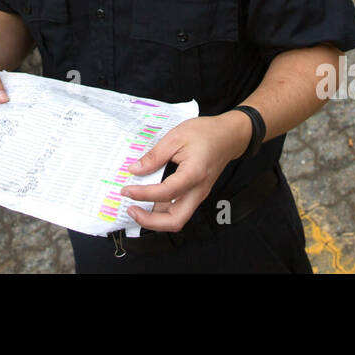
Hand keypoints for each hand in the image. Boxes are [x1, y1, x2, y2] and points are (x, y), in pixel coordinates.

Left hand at [118, 112, 249, 232]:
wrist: (228, 136)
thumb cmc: (205, 133)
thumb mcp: (175, 137)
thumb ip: (154, 156)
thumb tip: (135, 170)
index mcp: (194, 174)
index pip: (166, 193)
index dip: (143, 194)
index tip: (126, 190)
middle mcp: (198, 190)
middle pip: (175, 220)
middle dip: (150, 221)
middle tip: (131, 209)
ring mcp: (198, 195)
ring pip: (177, 219)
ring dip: (155, 219)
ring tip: (136, 208)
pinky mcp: (196, 194)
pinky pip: (179, 210)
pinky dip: (162, 212)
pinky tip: (149, 202)